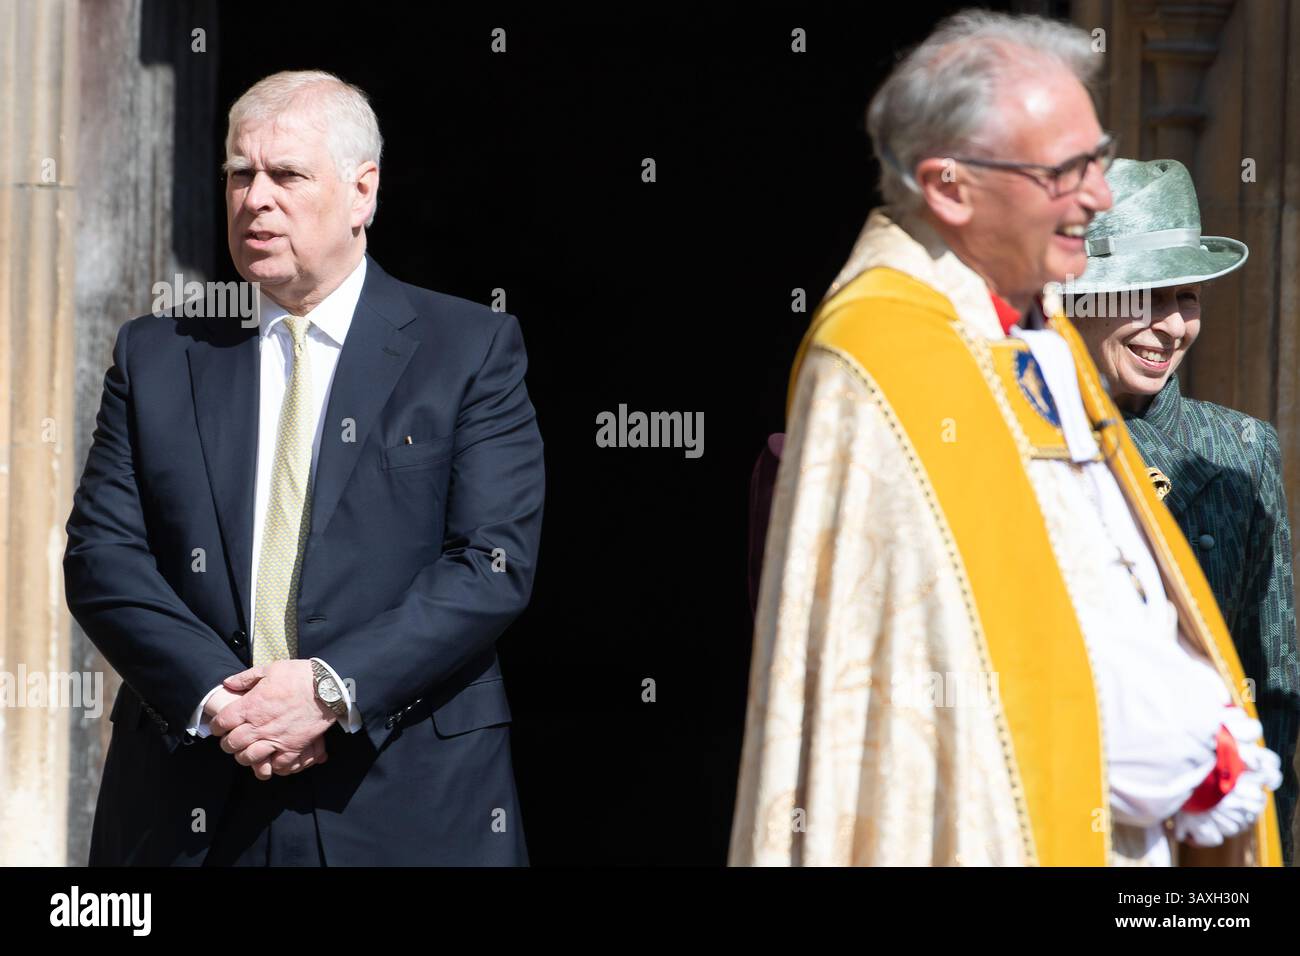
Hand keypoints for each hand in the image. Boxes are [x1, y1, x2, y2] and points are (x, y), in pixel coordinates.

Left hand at [210, 660, 335, 775]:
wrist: (327, 687)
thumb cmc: (299, 675)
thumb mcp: (270, 669)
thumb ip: (246, 677)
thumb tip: (227, 683)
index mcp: (250, 706)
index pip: (221, 723)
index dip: (216, 726)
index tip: (220, 726)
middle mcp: (259, 725)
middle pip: (231, 744)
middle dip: (227, 744)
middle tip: (231, 740)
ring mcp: (276, 738)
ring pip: (249, 757)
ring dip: (244, 756)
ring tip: (248, 751)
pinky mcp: (293, 747)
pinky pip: (276, 765)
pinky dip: (270, 764)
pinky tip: (270, 758)